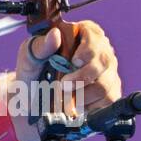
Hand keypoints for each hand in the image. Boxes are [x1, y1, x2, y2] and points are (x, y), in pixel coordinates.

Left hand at [10, 20, 121, 140]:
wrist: (33, 100)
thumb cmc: (35, 72)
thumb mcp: (30, 57)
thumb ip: (40, 46)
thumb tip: (55, 35)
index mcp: (82, 34)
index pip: (94, 35)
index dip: (87, 49)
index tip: (74, 61)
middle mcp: (100, 51)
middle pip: (104, 61)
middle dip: (82, 77)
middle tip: (64, 85)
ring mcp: (108, 72)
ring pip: (104, 84)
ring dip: (81, 95)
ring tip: (65, 97)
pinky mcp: (111, 92)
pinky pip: (108, 100)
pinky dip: (90, 106)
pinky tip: (77, 104)